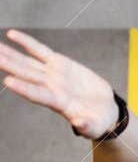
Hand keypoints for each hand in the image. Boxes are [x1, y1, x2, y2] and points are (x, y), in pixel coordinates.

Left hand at [0, 30, 117, 137]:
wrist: (103, 110)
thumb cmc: (97, 122)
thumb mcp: (94, 126)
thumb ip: (86, 126)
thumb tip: (80, 124)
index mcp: (58, 103)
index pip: (37, 94)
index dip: (23, 88)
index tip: (8, 81)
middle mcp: (51, 87)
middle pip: (26, 75)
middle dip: (10, 65)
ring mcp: (53, 74)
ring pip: (28, 62)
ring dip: (11, 54)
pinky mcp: (60, 64)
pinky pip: (40, 51)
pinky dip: (27, 42)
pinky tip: (12, 35)